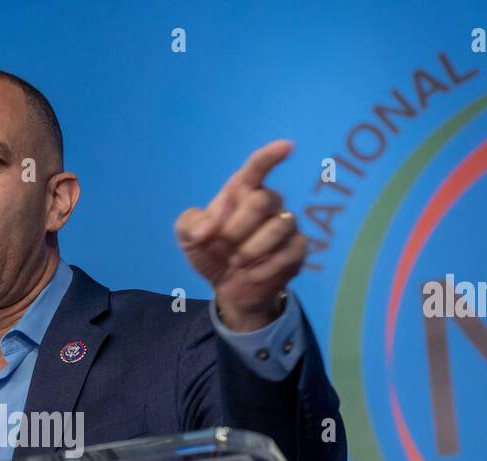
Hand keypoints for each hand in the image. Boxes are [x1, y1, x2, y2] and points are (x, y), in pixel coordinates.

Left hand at [175, 139, 305, 331]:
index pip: (257, 167)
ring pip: (278, 227)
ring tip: (236, 262)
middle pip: (261, 201)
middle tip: (222, 246)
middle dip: (236, 228)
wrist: (228, 287)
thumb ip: (190, 225)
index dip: (270, 156)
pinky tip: (252, 274)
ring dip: (250, 250)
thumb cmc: (211, 252)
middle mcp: (268, 202)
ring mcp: (286, 224)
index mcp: (242, 192)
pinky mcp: (297, 248)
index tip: (286, 146)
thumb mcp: (189, 237)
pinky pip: (289, 252)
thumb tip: (207, 229)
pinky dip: (265, 268)